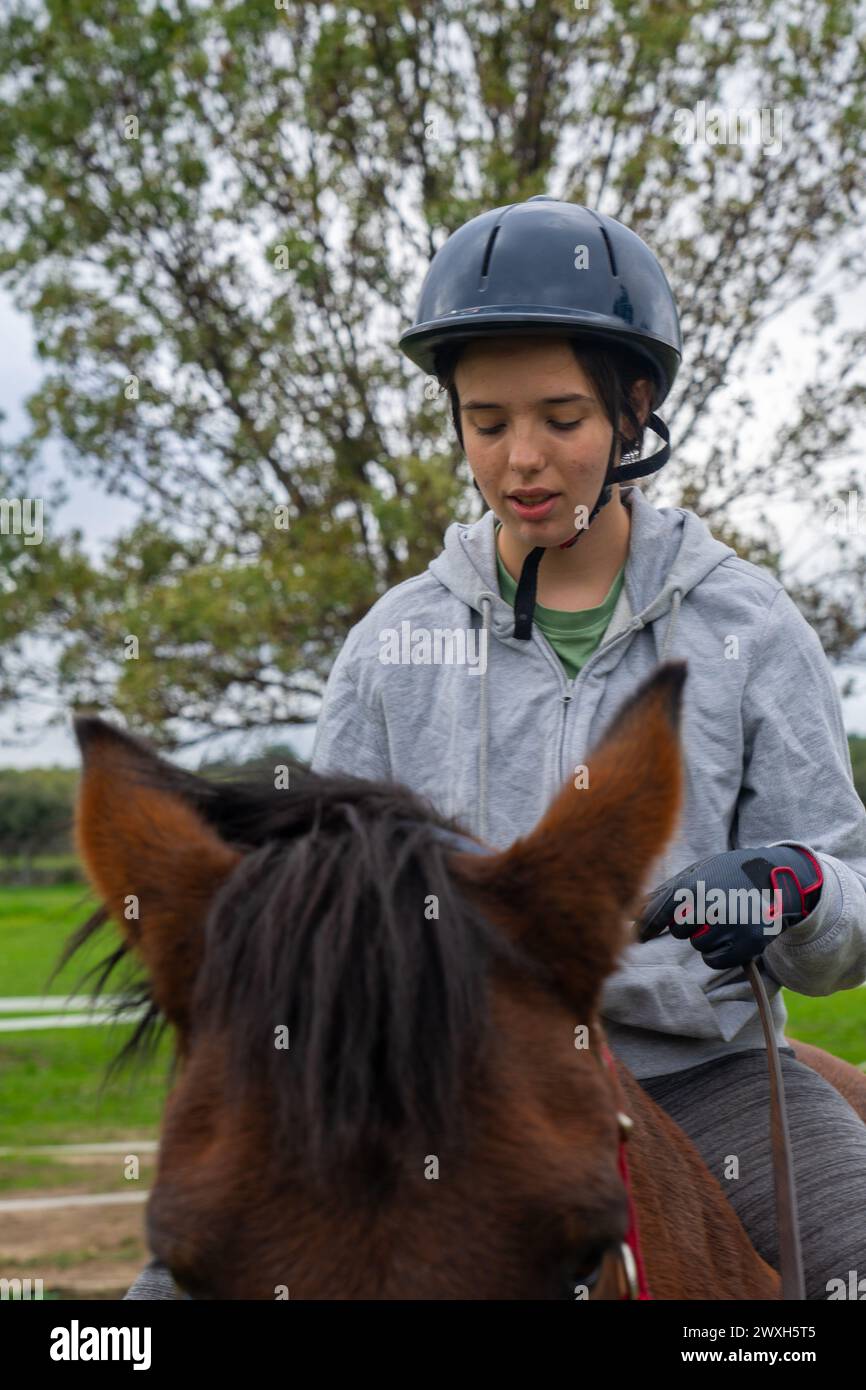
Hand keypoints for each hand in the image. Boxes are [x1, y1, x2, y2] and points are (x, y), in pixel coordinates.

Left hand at [637, 844, 822, 968]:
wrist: (776, 878)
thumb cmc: (727, 874)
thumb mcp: (696, 873)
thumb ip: (664, 893)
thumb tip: (628, 914)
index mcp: (693, 885)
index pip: (658, 914)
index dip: (645, 927)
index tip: (637, 936)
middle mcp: (710, 905)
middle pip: (679, 931)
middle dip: (688, 924)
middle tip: (707, 910)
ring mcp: (730, 925)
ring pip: (698, 946)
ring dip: (705, 937)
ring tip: (724, 918)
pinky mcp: (747, 943)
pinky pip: (715, 960)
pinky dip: (718, 952)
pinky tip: (730, 934)